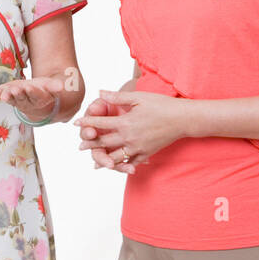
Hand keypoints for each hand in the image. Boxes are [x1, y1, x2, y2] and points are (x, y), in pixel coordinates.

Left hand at [0, 71, 67, 121]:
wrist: (36, 103)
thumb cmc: (44, 92)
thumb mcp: (51, 88)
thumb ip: (54, 87)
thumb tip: (62, 86)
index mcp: (40, 99)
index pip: (36, 96)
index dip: (32, 92)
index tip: (29, 88)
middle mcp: (28, 102)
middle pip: (23, 99)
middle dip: (19, 94)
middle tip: (15, 90)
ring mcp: (17, 100)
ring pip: (12, 100)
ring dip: (8, 97)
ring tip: (4, 96)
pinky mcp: (9, 97)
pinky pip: (3, 96)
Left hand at [73, 89, 190, 166]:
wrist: (183, 119)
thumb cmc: (162, 105)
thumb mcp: (139, 97)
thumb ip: (118, 96)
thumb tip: (100, 92)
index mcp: (125, 122)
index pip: (100, 123)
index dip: (86, 123)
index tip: (76, 123)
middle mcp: (129, 137)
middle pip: (104, 142)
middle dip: (91, 144)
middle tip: (80, 146)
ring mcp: (137, 148)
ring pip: (115, 156)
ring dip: (103, 159)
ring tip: (94, 162)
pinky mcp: (146, 153)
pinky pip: (131, 162)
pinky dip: (123, 165)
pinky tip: (117, 167)